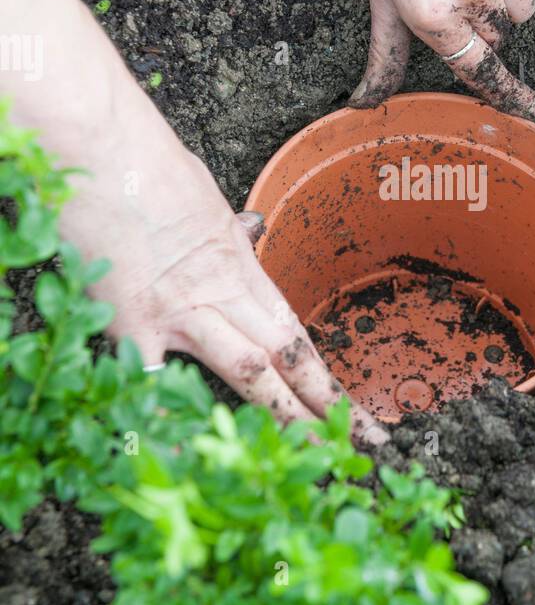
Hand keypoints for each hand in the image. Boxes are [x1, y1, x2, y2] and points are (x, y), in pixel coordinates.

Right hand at [59, 127, 388, 450]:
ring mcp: (179, 309)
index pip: (295, 335)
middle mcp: (220, 292)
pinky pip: (154, 380)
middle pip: (286, 359)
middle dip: (327, 409)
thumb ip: (228, 229)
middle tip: (365, 448)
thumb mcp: (204, 196)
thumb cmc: (145, 161)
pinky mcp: (132, 318)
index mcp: (240, 265)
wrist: (101, 143)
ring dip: (282, 420)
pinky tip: (188, 456)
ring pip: (246, 372)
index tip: (361, 414)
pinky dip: (167, 418)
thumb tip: (250, 230)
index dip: (328, 381)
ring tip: (315, 461)